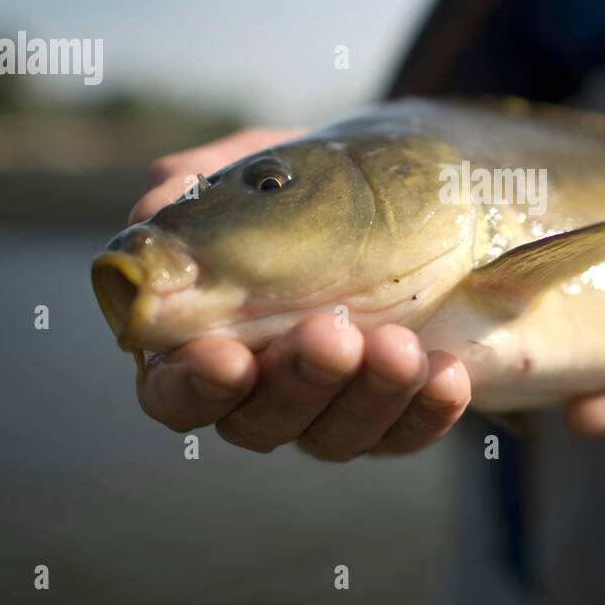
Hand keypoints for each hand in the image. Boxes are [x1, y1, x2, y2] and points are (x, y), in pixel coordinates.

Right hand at [129, 129, 471, 460]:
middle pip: (257, 422)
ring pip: (334, 436)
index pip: (176, 389)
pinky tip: (446, 373)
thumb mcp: (274, 168)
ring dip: (366, 394)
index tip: (226, 357)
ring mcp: (337, 405)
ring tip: (400, 344)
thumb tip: (153, 201)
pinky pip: (410, 432)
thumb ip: (206, 182)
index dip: (194, 384)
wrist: (450, 187)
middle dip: (295, 382)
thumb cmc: (339, 181)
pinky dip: (427, 408)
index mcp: (211, 332)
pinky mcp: (402, 414)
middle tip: (331, 333)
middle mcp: (267, 383)